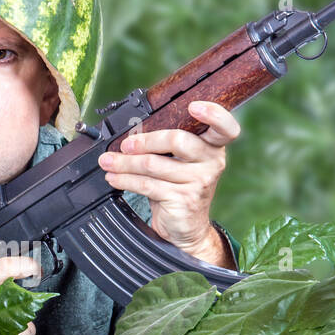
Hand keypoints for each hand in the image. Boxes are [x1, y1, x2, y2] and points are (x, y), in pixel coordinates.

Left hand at [96, 100, 238, 267]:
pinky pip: (147, 185)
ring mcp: (199, 181)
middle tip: (125, 145)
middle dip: (144, 140)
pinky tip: (114, 178)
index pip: (225, 128)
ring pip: (153, 164)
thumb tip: (130, 132)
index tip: (194, 106)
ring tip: (108, 162)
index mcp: (213, 147)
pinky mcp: (183, 199)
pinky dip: (125, 180)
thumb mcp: (179, 164)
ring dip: (125, 163)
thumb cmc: (179, 189)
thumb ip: (165, 146)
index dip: (214, 114)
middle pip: (177, 140)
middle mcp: (211, 162)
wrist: (186, 228)